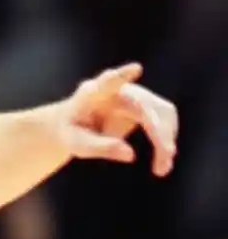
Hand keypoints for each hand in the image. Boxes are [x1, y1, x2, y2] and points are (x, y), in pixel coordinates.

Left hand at [59, 62, 178, 176]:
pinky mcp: (146, 105)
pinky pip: (164, 120)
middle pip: (146, 105)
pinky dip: (166, 140)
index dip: (121, 76)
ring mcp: (135, 95)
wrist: (76, 124)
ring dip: (167, 138)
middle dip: (159, 130)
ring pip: (162, 111)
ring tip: (162, 168)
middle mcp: (119, 90)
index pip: (108, 82)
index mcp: (93, 94)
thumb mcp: (77, 144)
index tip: (135, 69)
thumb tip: (130, 155)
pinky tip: (163, 162)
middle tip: (166, 155)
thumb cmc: (72, 132)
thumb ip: (100, 148)